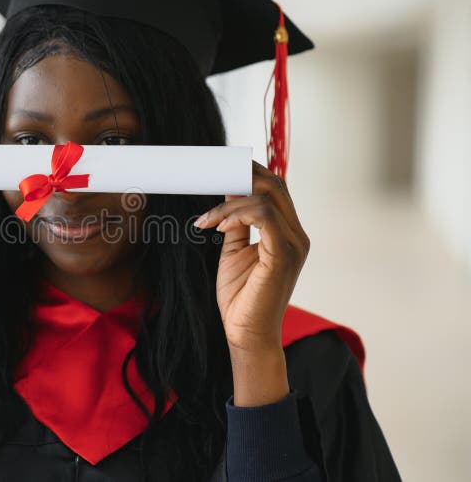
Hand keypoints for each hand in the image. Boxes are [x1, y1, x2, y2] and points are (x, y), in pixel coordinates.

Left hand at [194, 161, 309, 352]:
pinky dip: (237, 214)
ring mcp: (293, 245)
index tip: (218, 170)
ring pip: (267, 197)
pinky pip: (264, 217)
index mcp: (287, 233)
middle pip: (275, 185)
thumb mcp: (235, 250)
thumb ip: (237, 222)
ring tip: (208, 220)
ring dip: (230, 201)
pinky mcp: (283, 256)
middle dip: (241, 175)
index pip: (275, 189)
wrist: (246, 335)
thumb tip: (229, 192)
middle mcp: (296, 236)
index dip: (249, 172)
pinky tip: (218, 227)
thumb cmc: (240, 297)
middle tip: (210, 180)